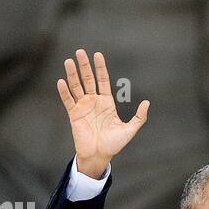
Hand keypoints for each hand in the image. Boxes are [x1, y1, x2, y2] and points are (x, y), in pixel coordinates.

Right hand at [56, 49, 149, 178]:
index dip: (100, 68)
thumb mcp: (130, 130)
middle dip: (84, 66)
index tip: (97, 54)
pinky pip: (68, 101)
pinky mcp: (74, 115)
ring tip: (69, 61)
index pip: (102, 81)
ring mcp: (83, 107)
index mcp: (106, 103)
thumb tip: (147, 103)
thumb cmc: (114, 144)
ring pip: (76, 87)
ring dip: (72, 74)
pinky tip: (62, 81)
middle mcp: (94, 102)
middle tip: (80, 51)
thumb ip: (139, 117)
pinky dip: (64, 92)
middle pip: (88, 79)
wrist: (99, 156)